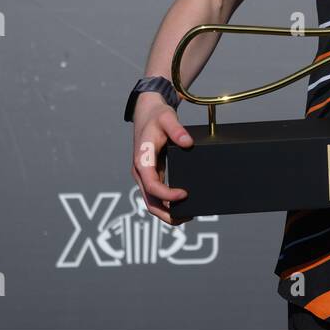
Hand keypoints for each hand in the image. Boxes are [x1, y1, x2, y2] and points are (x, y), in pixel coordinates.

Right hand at [129, 94, 194, 224]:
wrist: (146, 112)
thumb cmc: (157, 116)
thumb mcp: (167, 118)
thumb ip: (177, 129)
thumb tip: (188, 143)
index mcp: (142, 160)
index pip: (151, 186)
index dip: (167, 194)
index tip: (185, 194)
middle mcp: (140, 172)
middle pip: (150, 201)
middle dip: (167, 214)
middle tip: (188, 217)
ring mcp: (145, 175)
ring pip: (152, 202)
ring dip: (167, 212)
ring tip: (188, 216)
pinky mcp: (151, 175)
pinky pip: (157, 195)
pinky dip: (167, 204)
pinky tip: (182, 205)